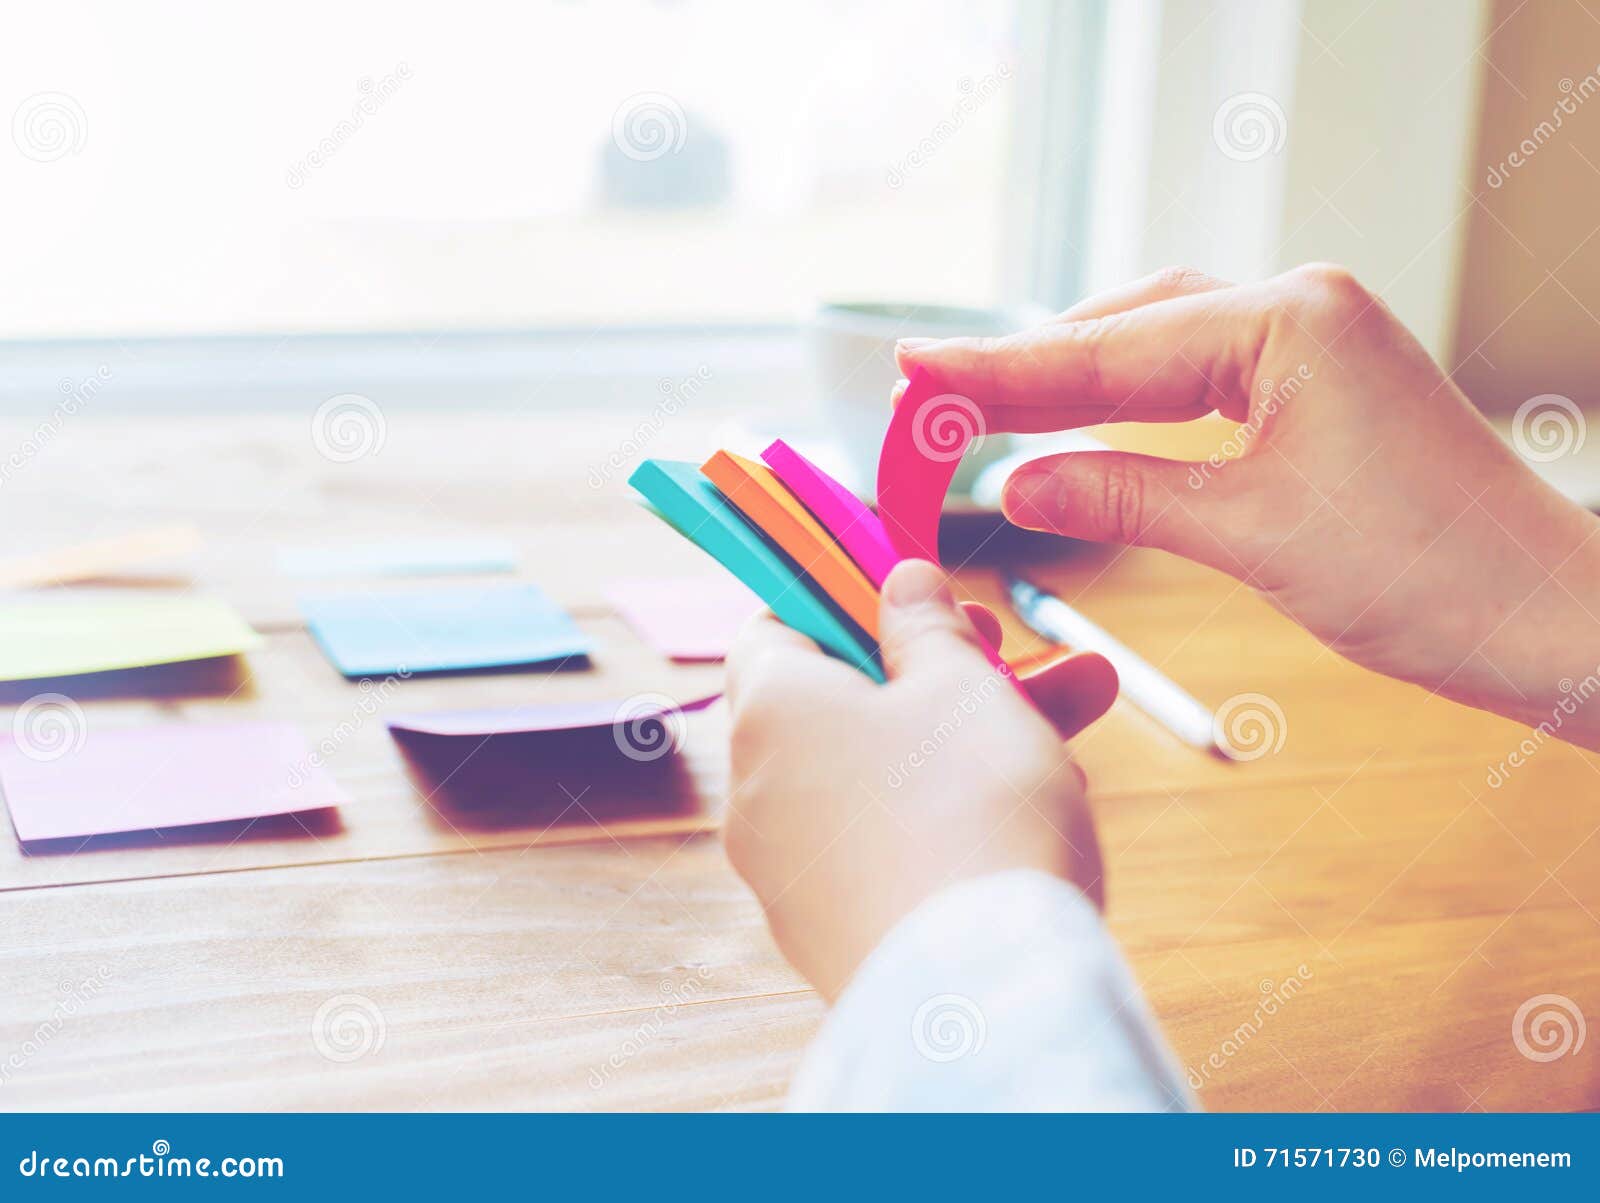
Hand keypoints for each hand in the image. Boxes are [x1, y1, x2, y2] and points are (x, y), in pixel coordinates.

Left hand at [723, 559, 1116, 1000]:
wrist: (980, 997)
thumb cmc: (969, 813)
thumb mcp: (961, 685)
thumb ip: (926, 624)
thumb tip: (900, 582)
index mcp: (769, 711)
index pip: (776, 627)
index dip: (846, 599)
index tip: (916, 597)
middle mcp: (758, 792)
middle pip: (844, 702)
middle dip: (941, 669)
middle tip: (1014, 653)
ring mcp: (790, 872)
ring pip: (880, 773)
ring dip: (967, 735)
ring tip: (1075, 710)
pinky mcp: (831, 932)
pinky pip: (885, 845)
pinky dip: (946, 813)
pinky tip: (1035, 808)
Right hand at [896, 264, 1599, 744]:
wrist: (1543, 614)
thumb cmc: (1429, 576)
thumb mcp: (1252, 536)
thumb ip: (1122, 497)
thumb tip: (1014, 486)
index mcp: (1291, 322)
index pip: (1111, 350)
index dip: (1004, 370)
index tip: (917, 369)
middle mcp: (1302, 307)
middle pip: (1128, 325)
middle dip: (1029, 366)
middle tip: (932, 396)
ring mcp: (1314, 340)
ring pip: (1160, 343)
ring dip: (1075, 379)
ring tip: (985, 407)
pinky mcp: (1319, 383)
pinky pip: (1197, 377)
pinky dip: (1130, 401)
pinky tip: (1081, 422)